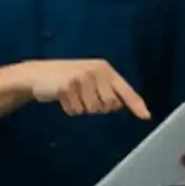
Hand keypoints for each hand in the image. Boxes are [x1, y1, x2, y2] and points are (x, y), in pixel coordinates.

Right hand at [26, 59, 150, 119]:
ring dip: (82, 108)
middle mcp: (95, 71)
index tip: (146, 116)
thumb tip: (120, 105)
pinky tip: (63, 97)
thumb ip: (108, 90)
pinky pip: (76, 110)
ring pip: (92, 109)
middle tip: (84, 96)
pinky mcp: (66, 87)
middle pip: (109, 104)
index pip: (125, 90)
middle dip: (98, 107)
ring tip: (72, 95)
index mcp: (104, 69)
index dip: (136, 104)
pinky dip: (70, 109)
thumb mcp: (91, 79)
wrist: (38, 74)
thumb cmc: (68, 78)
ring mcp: (80, 78)